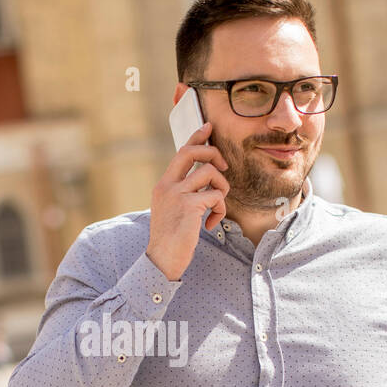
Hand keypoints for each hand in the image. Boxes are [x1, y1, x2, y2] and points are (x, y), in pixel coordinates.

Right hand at [147, 120, 230, 281]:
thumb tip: (208, 183)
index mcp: (163, 185)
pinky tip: (211, 224)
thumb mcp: (173, 210)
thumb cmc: (171, 239)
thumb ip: (184, 194)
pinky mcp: (189, 206)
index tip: (209, 127)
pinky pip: (215, 196)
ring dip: (222, 188)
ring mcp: (177, 194)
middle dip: (213, 152)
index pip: (181, 153)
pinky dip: (219, 209)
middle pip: (191, 151)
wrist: (162, 259)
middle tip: (224, 167)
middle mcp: (167, 185)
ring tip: (217, 207)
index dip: (196, 137)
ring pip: (210, 173)